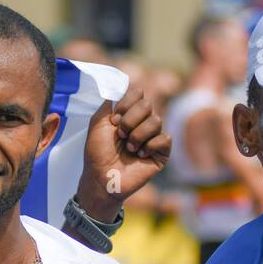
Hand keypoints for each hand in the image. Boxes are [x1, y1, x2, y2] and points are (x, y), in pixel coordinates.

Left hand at [76, 87, 170, 220]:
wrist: (102, 178)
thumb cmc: (97, 152)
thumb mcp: (98, 123)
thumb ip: (109, 102)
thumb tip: (120, 86)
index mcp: (129, 114)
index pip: (139, 93)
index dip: (127, 104)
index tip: (114, 120)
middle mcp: (142, 123)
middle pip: (148, 105)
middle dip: (131, 120)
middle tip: (120, 136)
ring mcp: (153, 137)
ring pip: (157, 121)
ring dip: (138, 135)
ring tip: (129, 148)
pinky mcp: (161, 153)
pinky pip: (165, 138)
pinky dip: (150, 146)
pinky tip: (140, 155)